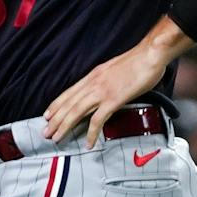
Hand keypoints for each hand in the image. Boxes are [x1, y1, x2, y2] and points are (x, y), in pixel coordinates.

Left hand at [45, 37, 173, 144]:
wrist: (150, 54)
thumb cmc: (138, 61)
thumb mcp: (115, 69)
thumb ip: (106, 79)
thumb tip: (104, 89)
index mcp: (93, 75)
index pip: (69, 92)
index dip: (57, 104)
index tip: (48, 115)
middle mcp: (93, 83)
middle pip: (69, 104)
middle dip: (55, 120)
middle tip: (46, 132)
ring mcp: (102, 91)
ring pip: (76, 111)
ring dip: (64, 126)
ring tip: (57, 138)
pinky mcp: (114, 100)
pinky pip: (98, 119)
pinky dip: (91, 133)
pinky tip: (89, 143)